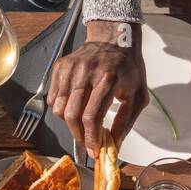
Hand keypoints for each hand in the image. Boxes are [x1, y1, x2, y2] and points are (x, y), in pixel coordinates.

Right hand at [48, 20, 147, 156]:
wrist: (114, 39)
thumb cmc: (128, 68)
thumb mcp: (137, 96)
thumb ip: (126, 123)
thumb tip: (113, 147)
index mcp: (108, 79)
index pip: (92, 116)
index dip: (91, 138)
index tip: (94, 150)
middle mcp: (86, 72)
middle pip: (72, 115)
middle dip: (78, 135)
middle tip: (86, 142)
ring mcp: (71, 69)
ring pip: (59, 108)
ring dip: (69, 123)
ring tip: (82, 122)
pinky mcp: (60, 67)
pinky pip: (53, 98)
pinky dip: (61, 109)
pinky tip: (75, 107)